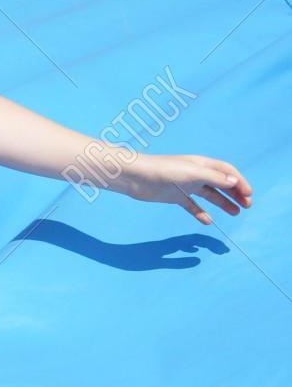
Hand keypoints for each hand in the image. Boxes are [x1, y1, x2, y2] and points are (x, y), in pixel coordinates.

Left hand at [117, 153, 252, 224]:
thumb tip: (234, 181)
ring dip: (223, 203)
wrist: (136, 177)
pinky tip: (208, 222)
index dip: (239, 182)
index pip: (227, 172)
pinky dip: (200, 213)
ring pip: (210, 195)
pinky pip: (192, 206)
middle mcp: (196, 174)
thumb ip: (213, 178)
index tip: (249, 195)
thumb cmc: (164, 170)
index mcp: (203, 164)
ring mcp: (186, 186)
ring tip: (236, 213)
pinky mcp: (175, 196)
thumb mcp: (192, 173)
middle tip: (247, 206)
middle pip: (221, 183)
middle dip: (235, 193)